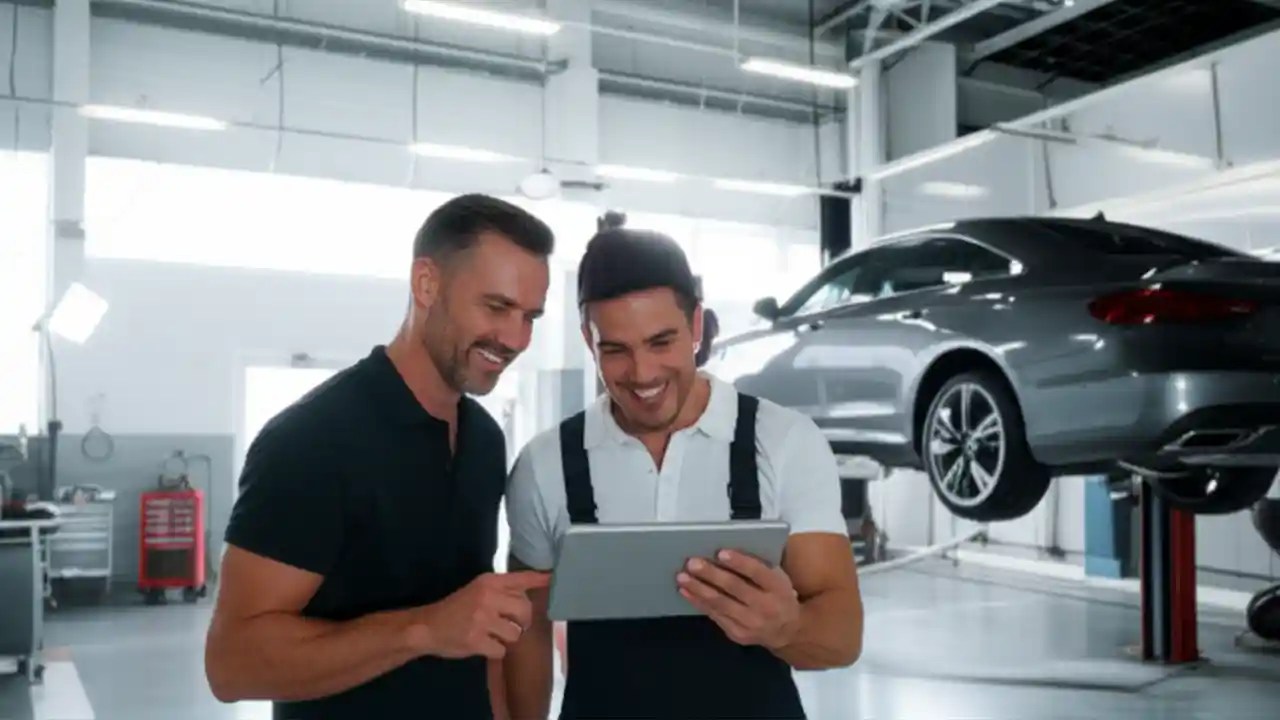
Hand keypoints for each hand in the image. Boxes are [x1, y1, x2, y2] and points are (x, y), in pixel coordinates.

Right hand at [410, 571, 549, 659]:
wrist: (428, 626)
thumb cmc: (456, 608)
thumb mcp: (478, 590)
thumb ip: (501, 590)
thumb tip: (530, 594)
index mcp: (488, 582)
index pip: (520, 579)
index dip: (539, 580)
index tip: (552, 578)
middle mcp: (487, 597)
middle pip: (525, 610)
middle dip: (523, 621)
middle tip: (514, 625)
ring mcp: (482, 619)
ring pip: (515, 633)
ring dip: (508, 638)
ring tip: (493, 634)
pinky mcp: (476, 640)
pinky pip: (501, 650)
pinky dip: (495, 651)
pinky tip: (483, 645)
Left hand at [677, 549, 799, 649]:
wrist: (787, 630)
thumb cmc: (777, 594)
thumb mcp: (778, 577)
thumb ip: (759, 566)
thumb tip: (724, 552)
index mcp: (778, 587)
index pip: (757, 572)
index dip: (739, 562)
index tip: (721, 552)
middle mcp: (766, 606)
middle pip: (735, 587)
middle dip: (711, 574)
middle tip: (692, 563)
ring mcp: (751, 623)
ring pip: (720, 603)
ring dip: (698, 589)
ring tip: (682, 577)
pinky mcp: (738, 634)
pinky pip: (715, 615)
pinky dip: (698, 602)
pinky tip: (686, 591)